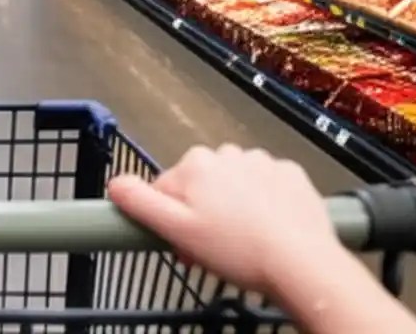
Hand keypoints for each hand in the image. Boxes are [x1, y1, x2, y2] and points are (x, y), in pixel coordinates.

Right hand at [107, 144, 341, 295]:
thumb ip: (140, 202)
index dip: (171, 220)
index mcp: (194, 164)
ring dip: (233, 205)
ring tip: (244, 240)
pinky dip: (265, 201)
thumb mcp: (176, 231)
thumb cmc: (235, 249)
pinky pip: (268, 184)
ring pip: (234, 183)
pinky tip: (270, 227)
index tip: (184, 246)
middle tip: (213, 248)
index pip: (166, 189)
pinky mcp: (291, 173)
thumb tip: (115, 182)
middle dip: (201, 212)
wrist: (301, 261)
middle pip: (201, 184)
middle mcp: (226, 153)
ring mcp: (263, 160)